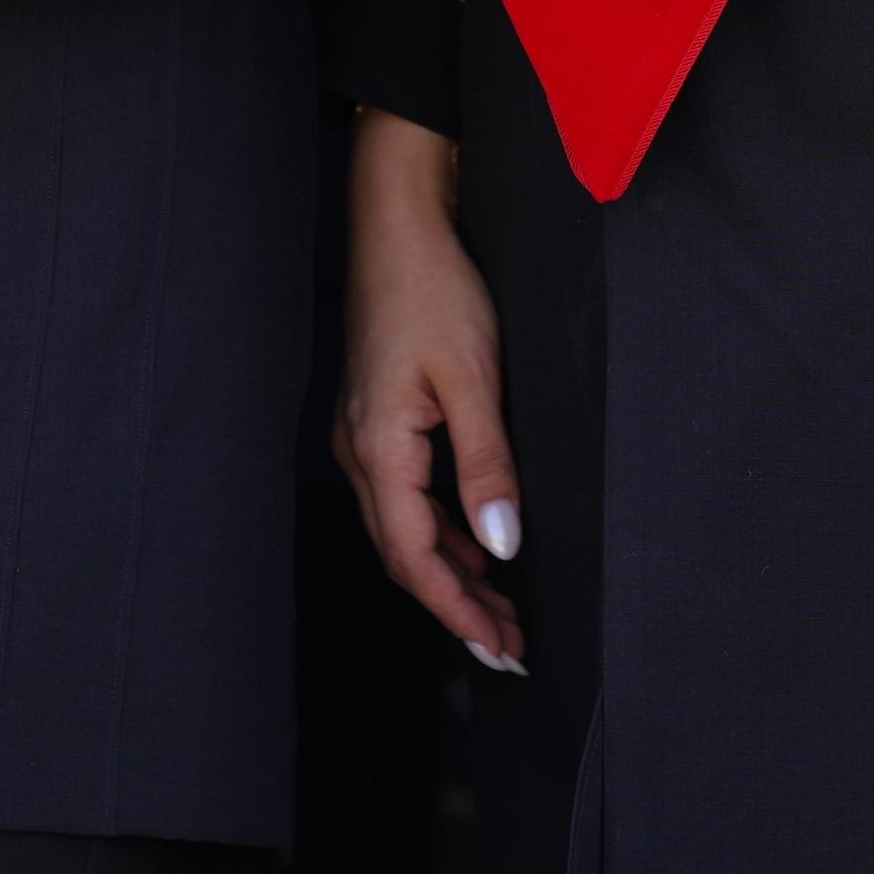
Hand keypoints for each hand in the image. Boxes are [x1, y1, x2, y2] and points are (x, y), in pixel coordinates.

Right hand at [339, 111, 523, 668]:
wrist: (400, 225)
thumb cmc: (436, 289)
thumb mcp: (476, 378)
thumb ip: (489, 466)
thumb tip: (504, 546)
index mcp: (380, 448)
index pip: (417, 557)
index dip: (458, 611)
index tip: (500, 648)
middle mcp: (361, 452)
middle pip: (408, 555)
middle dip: (459, 605)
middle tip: (511, 646)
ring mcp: (365, 437)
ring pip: (408, 530)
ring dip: (455, 572)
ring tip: (504, 610)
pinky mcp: (379, 421)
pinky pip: (408, 498)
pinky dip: (445, 532)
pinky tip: (481, 544)